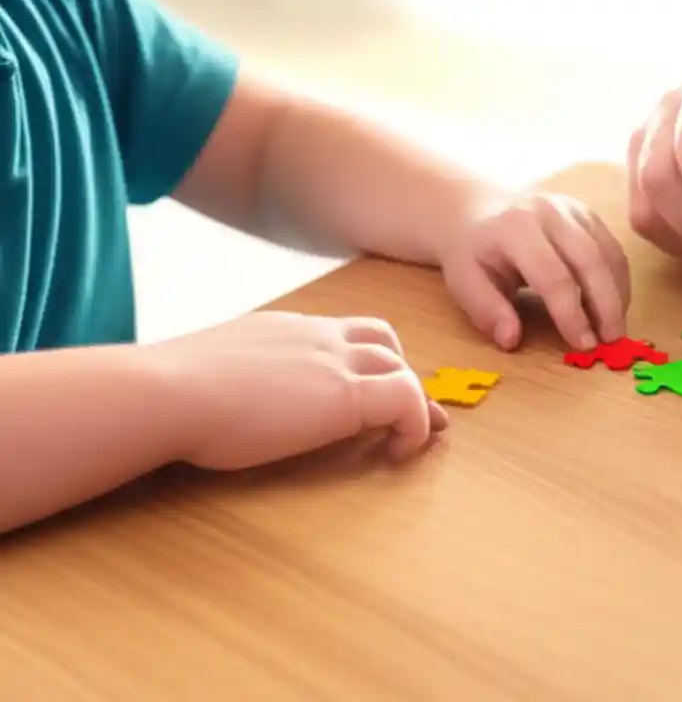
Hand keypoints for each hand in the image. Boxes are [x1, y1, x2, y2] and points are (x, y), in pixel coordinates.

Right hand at [155, 311, 446, 468]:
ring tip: (400, 443)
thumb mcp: (209, 376)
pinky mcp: (347, 394)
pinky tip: (393, 455)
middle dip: (401, 377)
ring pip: (403, 368)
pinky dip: (415, 426)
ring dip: (412, 405)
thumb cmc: (168, 395)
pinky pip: (408, 399)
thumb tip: (214, 404)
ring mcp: (334, 361)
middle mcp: (315, 335)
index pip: (342, 331)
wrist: (164, 392)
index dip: (368, 361)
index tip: (371, 396)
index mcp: (281, 329)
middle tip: (403, 419)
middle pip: (384, 342)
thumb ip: (230, 381)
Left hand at [440, 192, 629, 350]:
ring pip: (608, 253)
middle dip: (606, 304)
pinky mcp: (587, 214)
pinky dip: (618, 281)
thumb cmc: (473, 251)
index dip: (571, 314)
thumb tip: (511, 340)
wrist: (477, 209)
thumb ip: (486, 310)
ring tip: (616, 328)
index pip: (553, 276)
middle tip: (612, 340)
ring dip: (618, 294)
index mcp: (516, 228)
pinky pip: (612, 249)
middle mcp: (549, 212)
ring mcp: (572, 210)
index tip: (583, 345)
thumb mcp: (463, 281)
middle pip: (590, 260)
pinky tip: (613, 306)